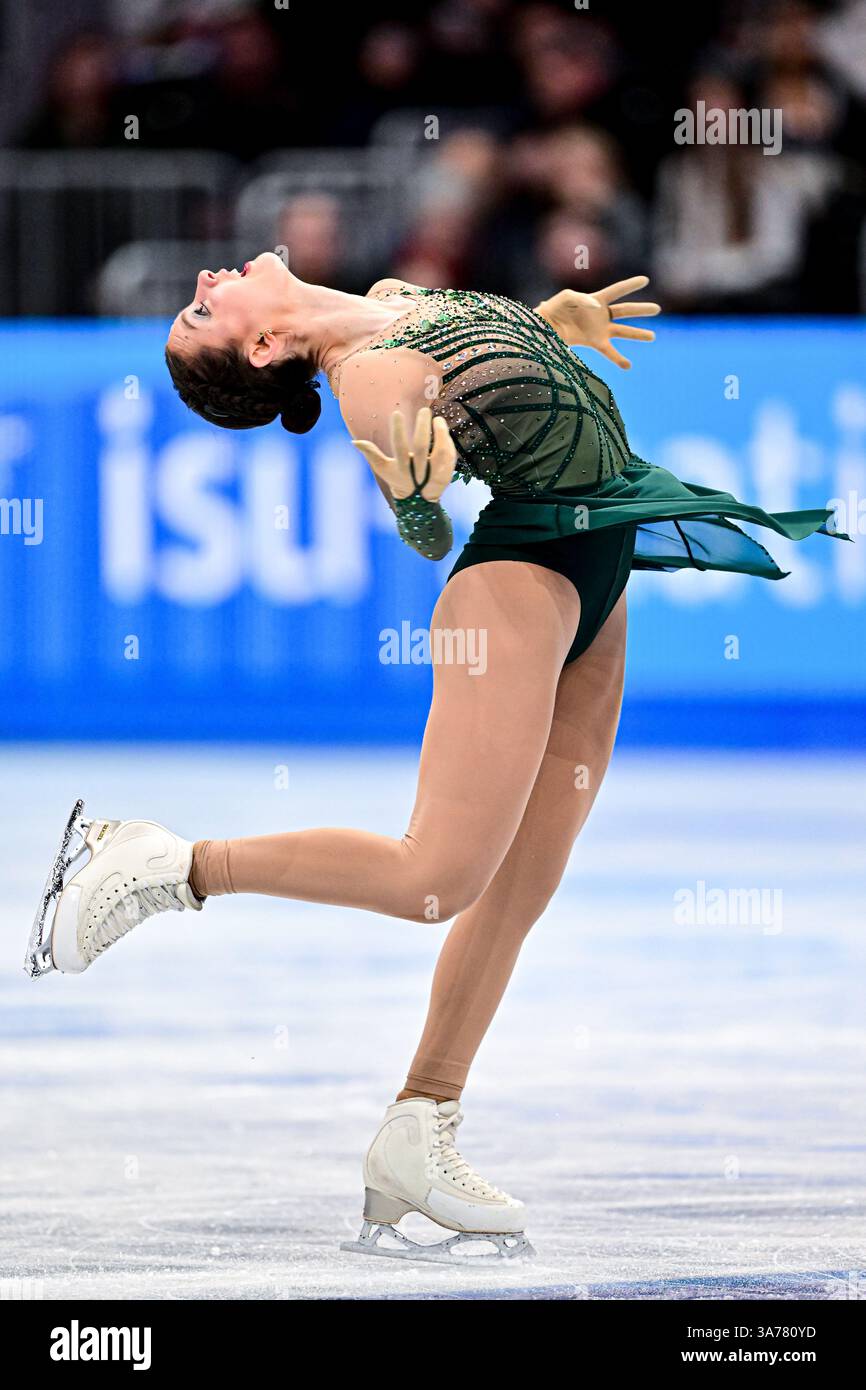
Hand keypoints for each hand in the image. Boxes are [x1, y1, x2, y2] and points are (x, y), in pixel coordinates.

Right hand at [352, 407, 455, 500]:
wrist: (418, 502)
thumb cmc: (398, 478)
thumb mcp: (383, 468)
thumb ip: (371, 454)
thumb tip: (354, 442)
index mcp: (401, 468)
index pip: (398, 447)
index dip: (397, 430)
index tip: (397, 413)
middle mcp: (418, 471)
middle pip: (421, 447)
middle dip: (422, 427)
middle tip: (424, 409)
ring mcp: (434, 474)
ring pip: (441, 452)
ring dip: (441, 433)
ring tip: (437, 419)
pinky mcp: (446, 474)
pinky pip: (450, 456)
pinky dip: (448, 441)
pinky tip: (443, 429)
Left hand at [536, 276, 659, 369]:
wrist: (545, 328)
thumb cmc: (554, 309)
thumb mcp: (566, 297)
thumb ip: (582, 298)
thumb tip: (598, 308)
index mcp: (597, 299)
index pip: (618, 290)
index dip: (631, 285)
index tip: (645, 279)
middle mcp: (602, 314)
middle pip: (626, 311)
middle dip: (642, 310)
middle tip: (657, 309)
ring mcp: (600, 329)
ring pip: (624, 331)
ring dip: (638, 334)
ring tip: (653, 336)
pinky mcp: (594, 343)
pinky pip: (609, 352)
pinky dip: (618, 359)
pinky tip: (628, 365)